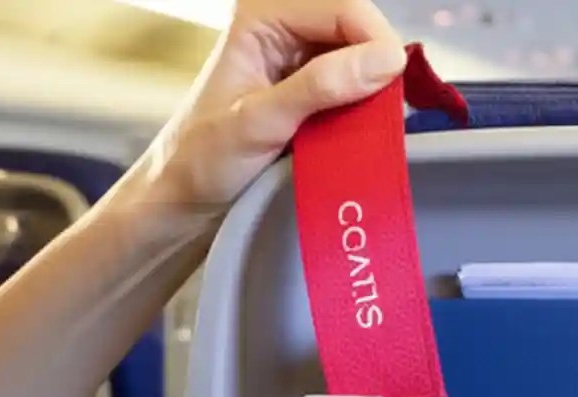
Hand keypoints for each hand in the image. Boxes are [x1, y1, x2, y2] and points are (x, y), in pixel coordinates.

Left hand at [113, 0, 406, 249]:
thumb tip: (389, 60)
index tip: (394, 91)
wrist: (182, 196)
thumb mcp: (261, 123)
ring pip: (363, 52)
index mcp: (261, 14)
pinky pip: (356, 78)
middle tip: (387, 111)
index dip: (378, 43)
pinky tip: (365, 124)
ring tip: (376, 121)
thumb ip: (322, 86)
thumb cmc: (203, 160)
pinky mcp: (309, 81)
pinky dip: (368, 100)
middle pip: (358, 25)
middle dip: (380, 63)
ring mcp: (297, 51)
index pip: (345, 7)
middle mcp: (282, 22)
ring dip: (377, 85)